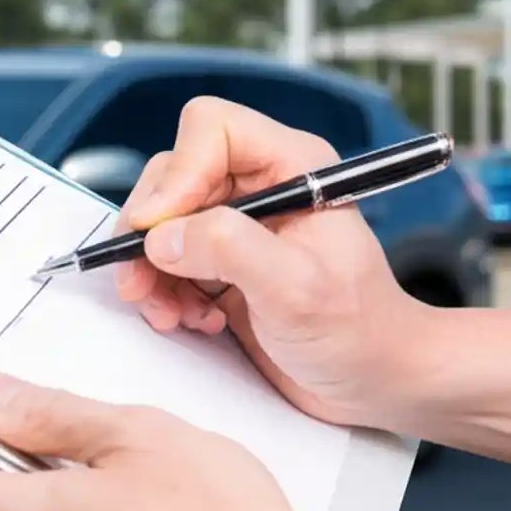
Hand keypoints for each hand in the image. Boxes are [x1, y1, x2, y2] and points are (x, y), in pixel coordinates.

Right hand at [116, 97, 423, 427]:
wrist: (370, 380)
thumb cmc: (357, 331)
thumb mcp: (295, 289)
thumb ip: (229, 250)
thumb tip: (161, 237)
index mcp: (291, 166)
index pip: (211, 130)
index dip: (177, 175)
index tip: (157, 231)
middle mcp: (259, 184)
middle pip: (171, 176)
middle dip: (149, 232)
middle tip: (140, 282)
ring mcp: (235, 224)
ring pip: (159, 221)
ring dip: (150, 269)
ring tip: (171, 313)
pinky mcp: (218, 262)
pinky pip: (164, 259)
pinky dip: (162, 291)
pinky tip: (190, 319)